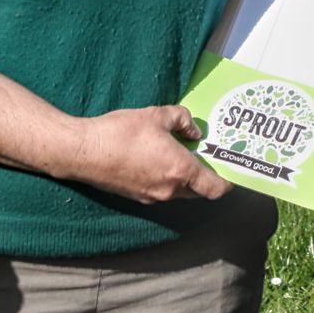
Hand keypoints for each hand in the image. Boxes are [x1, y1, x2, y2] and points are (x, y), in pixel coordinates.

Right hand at [67, 105, 229, 203]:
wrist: (82, 152)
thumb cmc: (120, 132)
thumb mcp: (156, 115)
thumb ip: (182, 120)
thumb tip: (193, 132)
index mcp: (180, 170)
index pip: (216, 188)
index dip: (228, 181)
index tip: (230, 168)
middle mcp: (169, 190)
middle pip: (199, 191)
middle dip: (205, 176)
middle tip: (204, 154)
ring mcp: (152, 197)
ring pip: (179, 191)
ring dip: (183, 177)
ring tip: (178, 152)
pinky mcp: (136, 197)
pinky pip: (161, 190)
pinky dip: (165, 178)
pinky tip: (155, 158)